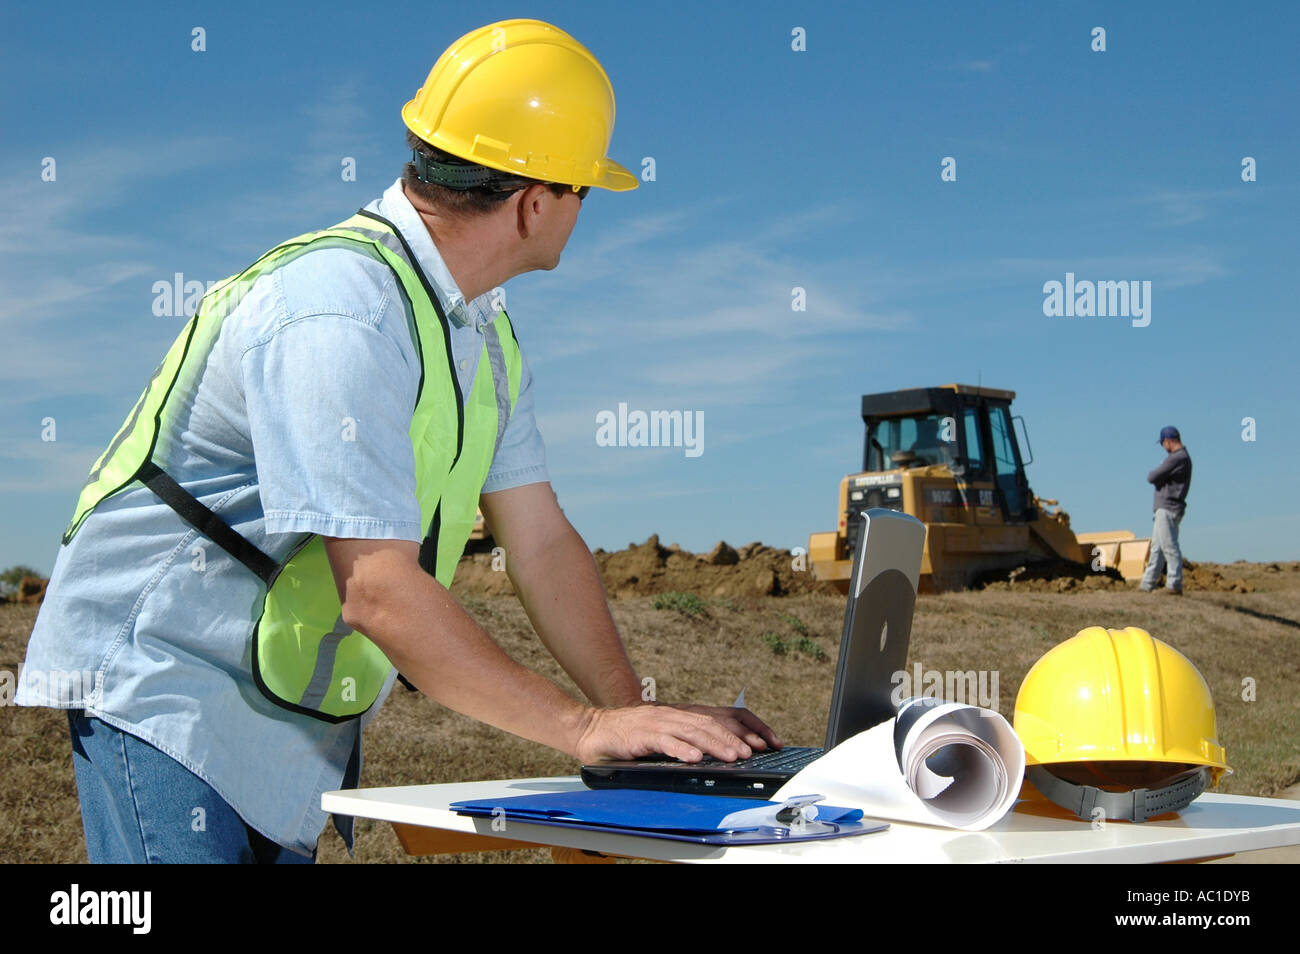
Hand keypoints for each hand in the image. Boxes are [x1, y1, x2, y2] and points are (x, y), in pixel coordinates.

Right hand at [573, 704, 780, 764]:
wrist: (593, 730)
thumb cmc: (629, 736)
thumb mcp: (663, 736)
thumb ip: (686, 741)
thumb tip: (718, 756)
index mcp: (681, 715)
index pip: (721, 716)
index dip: (746, 727)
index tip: (767, 741)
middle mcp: (673, 714)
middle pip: (710, 724)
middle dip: (733, 739)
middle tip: (752, 753)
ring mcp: (658, 723)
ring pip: (692, 731)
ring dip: (715, 745)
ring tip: (732, 757)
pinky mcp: (642, 735)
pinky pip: (665, 741)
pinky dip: (681, 749)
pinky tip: (694, 758)